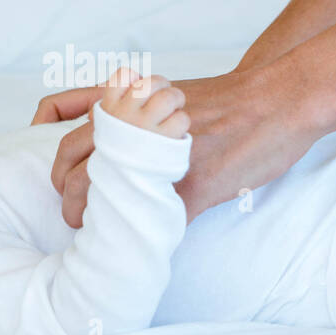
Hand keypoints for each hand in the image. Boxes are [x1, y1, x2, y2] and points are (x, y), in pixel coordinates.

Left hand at [33, 64, 317, 225]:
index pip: (65, 137)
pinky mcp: (194, 188)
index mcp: (128, 108)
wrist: (278, 99)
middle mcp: (137, 131)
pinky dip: (147, 236)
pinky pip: (159, 221)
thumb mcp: (167, 90)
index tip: (61, 183)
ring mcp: (162, 161)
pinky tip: (149, 243)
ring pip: (107, 199)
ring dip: (98, 223)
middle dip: (67, 200)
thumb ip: (134, 109)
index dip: (57, 167)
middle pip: (74, 170)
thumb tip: (107, 131)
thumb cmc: (227, 98)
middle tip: (74, 217)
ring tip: (103, 234)